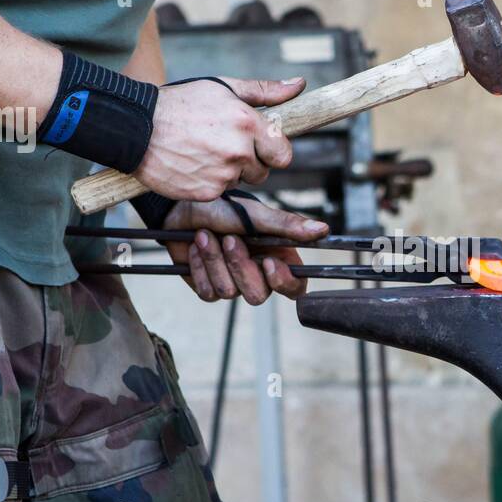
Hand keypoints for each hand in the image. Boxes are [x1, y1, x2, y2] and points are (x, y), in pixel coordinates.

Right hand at [133, 77, 306, 201]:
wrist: (137, 129)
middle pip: (263, 171)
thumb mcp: (222, 88)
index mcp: (247, 123)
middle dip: (250, 162)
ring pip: (241, 181)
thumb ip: (264, 91)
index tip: (261, 146)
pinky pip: (220, 192)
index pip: (284, 153)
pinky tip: (193, 165)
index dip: (274, 151)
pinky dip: (210, 182)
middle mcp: (238, 151)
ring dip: (229, 172)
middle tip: (223, 146)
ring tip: (204, 152)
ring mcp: (223, 175)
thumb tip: (298, 85)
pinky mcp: (207, 193)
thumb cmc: (180, 104)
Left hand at [163, 198, 328, 302]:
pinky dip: (199, 267)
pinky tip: (195, 248)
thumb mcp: (254, 214)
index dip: (284, 282)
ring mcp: (232, 283)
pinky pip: (208, 293)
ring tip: (205, 236)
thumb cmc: (219, 206)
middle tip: (229, 239)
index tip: (267, 262)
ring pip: (230, 293)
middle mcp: (256, 273)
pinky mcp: (208, 287)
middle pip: (259, 295)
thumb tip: (323, 229)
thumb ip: (286, 225)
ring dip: (215, 261)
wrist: (178, 209)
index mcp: (275, 257)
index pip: (294, 287)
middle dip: (239, 266)